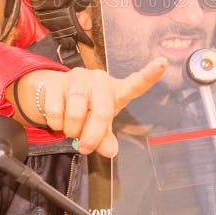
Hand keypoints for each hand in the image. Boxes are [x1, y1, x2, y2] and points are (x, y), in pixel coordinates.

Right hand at [14, 57, 166, 156]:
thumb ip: (106, 139)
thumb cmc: (84, 109)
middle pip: (102, 112)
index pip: (136, 83)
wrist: (51, 94)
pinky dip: (56, 125)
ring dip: (71, 131)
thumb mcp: (99, 126)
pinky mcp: (58, 81)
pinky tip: (58, 120)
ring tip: (71, 128)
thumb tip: (110, 151)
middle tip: (85, 147)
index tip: (163, 63)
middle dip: (92, 136)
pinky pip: (56, 111)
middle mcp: (99, 80)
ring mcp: (78, 78)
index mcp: (116, 90)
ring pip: (76, 114)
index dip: (150, 74)